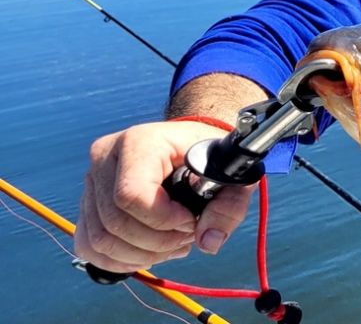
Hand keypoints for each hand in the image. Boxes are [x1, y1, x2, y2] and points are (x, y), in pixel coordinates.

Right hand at [74, 121, 253, 272]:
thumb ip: (228, 207)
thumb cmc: (209, 157)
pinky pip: (89, 246)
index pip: (132, 195)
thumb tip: (208, 242)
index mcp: (139, 142)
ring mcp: (91, 181)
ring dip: (142, 255)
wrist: (188, 146)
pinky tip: (150, 253)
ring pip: (101, 240)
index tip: (191, 219)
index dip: (163, 220)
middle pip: (115, 223)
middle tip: (187, 235)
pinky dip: (120, 260)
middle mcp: (106, 158)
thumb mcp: (231, 175)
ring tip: (173, 244)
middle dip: (157, 242)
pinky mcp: (87, 203)